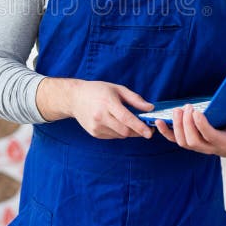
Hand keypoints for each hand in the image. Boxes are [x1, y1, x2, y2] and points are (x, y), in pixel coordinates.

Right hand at [36, 77, 153, 138]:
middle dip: (137, 131)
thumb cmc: (98, 90)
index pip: (126, 118)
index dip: (139, 126)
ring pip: (120, 135)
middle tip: (144, 127)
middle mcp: (100, 116)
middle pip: (125, 131)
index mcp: (107, 103)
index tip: (149, 132)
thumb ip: (135, 99)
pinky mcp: (94, 133)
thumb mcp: (117, 89)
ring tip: (126, 121)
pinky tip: (114, 122)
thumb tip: (150, 108)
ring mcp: (96, 126)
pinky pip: (112, 136)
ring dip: (127, 131)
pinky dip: (118, 131)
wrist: (75, 98)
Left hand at [155, 106, 225, 156]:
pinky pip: (174, 140)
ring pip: (182, 141)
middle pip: (192, 140)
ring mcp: (196, 146)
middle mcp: (207, 147)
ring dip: (177, 125)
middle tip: (187, 107)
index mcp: (222, 143)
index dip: (202, 126)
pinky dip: (165, 132)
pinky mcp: (189, 142)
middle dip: (187, 123)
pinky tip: (158, 121)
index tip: (197, 112)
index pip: (209, 136)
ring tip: (178, 110)